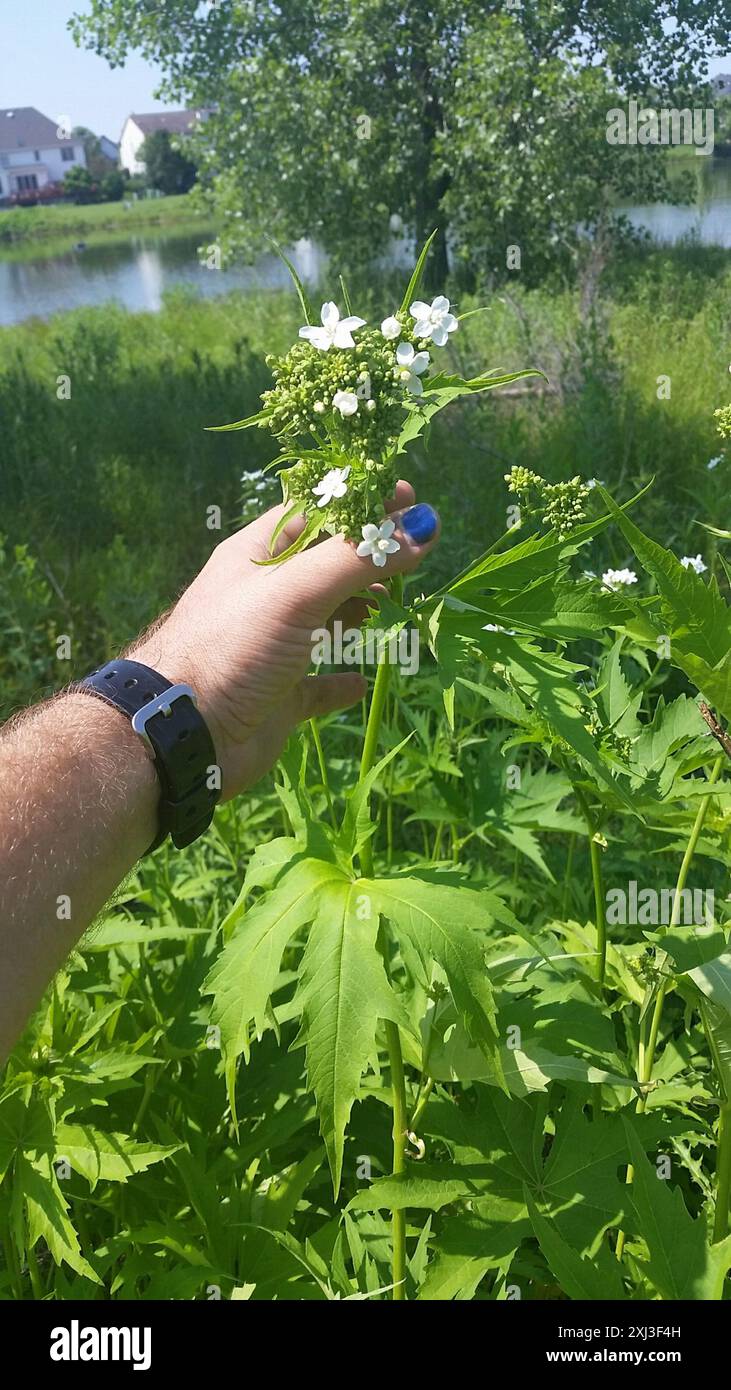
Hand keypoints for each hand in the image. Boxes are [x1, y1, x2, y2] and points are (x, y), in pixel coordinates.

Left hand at [129, 482, 439, 797]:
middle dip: (366, 559)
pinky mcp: (276, 697)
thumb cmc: (233, 646)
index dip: (358, 503)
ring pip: (324, 620)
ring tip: (393, 607)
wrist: (183, 734)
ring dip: (358, 611)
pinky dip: (339, 681)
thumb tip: (424, 523)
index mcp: (257, 556)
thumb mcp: (296, 591)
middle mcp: (264, 596)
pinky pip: (315, 684)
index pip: (314, 513)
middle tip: (413, 559)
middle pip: (324, 565)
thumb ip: (357, 557)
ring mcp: (271, 647)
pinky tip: (361, 682)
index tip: (408, 498)